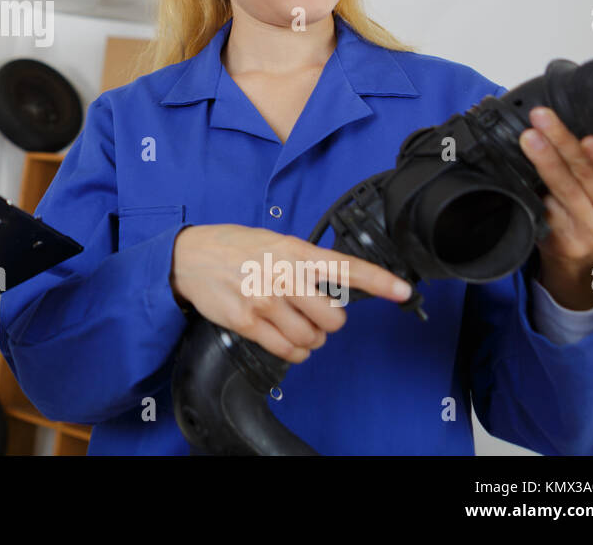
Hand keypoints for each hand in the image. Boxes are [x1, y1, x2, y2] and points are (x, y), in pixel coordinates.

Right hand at [170, 224, 413, 363]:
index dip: (379, 280)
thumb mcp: (274, 242)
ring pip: (313, 338)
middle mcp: (283, 275)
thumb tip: (338, 285)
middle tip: (314, 314)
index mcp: (294, 252)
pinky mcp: (247, 321)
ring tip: (293, 324)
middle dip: (329, 322)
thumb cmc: (234, 248)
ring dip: (310, 339)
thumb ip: (305, 262)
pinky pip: (288, 350)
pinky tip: (285, 338)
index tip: (404, 290)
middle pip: (334, 318)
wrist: (189, 256)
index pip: (346, 267)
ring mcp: (265, 300)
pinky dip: (294, 351)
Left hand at [520, 106, 592, 307]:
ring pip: (566, 191)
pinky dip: (534, 186)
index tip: (589, 140)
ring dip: (544, 160)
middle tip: (543, 119)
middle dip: (563, 142)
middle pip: (589, 176)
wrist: (590, 251)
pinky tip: (520, 170)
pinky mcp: (570, 243)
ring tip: (529, 138)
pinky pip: (548, 209)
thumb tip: (573, 119)